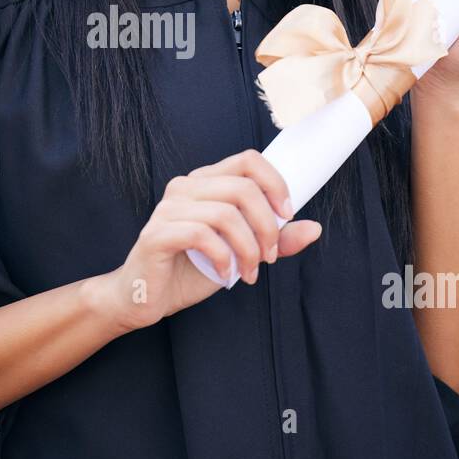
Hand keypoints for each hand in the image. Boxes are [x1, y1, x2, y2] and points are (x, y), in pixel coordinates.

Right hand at [99, 149, 322, 332]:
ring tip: (248, 272)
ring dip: (248, 248)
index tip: (288, 214)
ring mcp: (168, 209)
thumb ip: (275, 239)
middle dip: (267, 226)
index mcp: (205, 182)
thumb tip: (313, 228)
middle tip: (270, 257)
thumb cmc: (189, 270)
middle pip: (242, 187)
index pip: (248, 160)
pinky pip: (202, 235)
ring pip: (226, 213)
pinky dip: (223, 257)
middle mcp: (185, 188)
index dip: (275, 183)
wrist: (144, 298)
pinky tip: (224, 274)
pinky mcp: (157, 234)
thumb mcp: (241, 252)